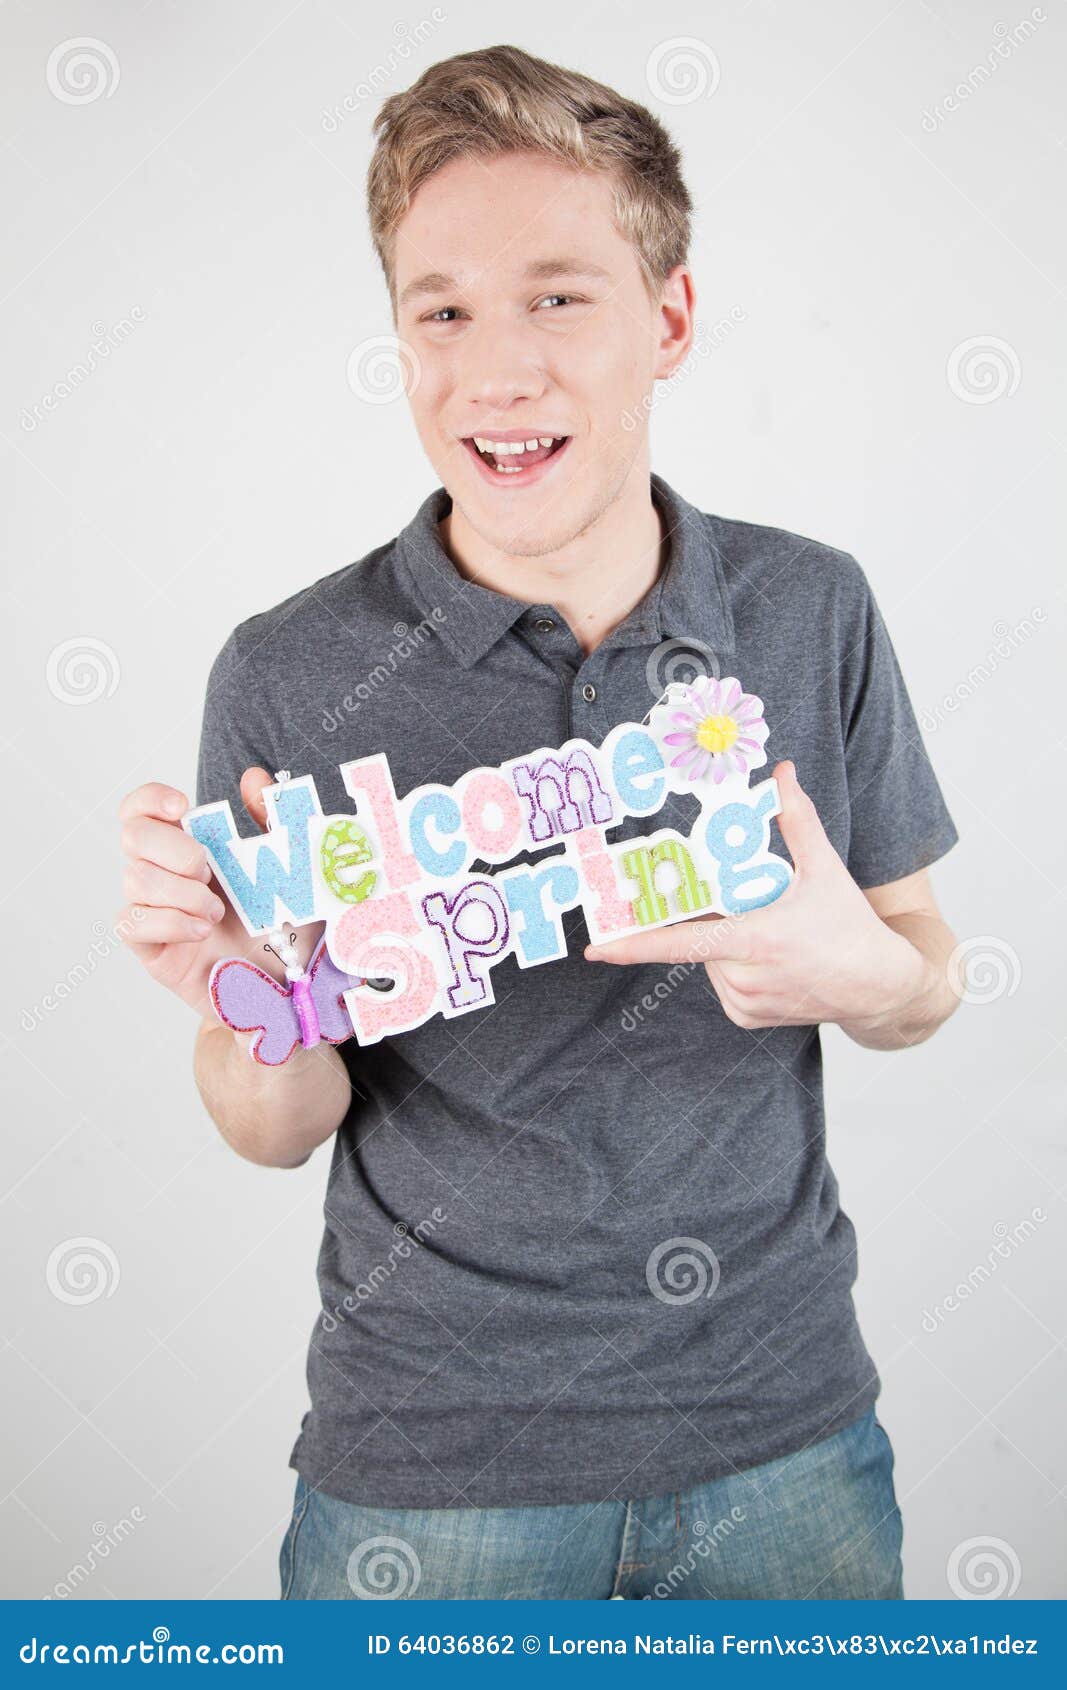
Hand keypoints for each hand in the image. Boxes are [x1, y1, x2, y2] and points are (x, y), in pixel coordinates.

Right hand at [117, 768, 275, 1014]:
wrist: (289, 987)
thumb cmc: (286, 926)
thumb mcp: (291, 870)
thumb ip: (272, 822)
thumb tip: (253, 776)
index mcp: (191, 848)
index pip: (141, 810)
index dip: (148, 800)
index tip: (180, 806)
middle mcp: (165, 876)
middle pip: (132, 836)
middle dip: (173, 848)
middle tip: (209, 871)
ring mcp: (155, 912)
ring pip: (134, 880)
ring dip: (181, 891)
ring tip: (217, 913)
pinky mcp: (152, 950)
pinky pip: (132, 923)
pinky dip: (169, 922)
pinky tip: (200, 930)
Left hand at [584, 760, 924, 1031]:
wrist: (881, 988)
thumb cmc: (852, 928)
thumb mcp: (826, 870)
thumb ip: (798, 820)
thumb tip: (784, 773)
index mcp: (756, 940)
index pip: (682, 943)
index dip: (635, 944)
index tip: (597, 947)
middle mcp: (744, 977)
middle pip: (701, 936)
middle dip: (713, 916)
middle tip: (750, 907)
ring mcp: (744, 1002)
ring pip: (709, 960)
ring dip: (724, 941)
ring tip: (773, 935)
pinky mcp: (747, 1018)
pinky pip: (722, 982)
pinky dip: (734, 964)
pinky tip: (772, 959)